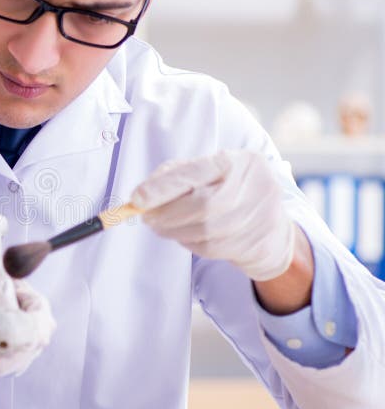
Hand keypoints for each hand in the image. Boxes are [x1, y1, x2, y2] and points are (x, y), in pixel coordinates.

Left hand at [130, 149, 295, 281]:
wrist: (271, 224)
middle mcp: (252, 188)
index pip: (197, 173)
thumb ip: (176, 174)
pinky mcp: (248, 244)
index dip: (164, 187)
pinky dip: (185, 240)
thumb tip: (142, 194)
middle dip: (166, 213)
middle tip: (145, 216)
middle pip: (202, 205)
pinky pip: (207, 247)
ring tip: (158, 225)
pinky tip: (180, 233)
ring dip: (171, 229)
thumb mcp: (209, 169)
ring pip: (203, 230)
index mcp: (239, 161)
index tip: (137, 198)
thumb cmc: (229, 188)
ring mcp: (253, 218)